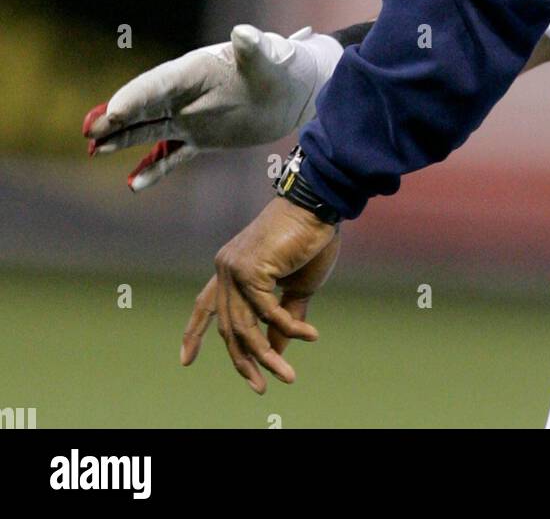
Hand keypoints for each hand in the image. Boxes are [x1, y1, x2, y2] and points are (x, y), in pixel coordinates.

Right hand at [82, 25, 341, 190]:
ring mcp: (190, 117)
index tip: (114, 110)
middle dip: (117, 117)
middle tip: (90, 131)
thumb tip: (244, 32)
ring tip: (94, 148)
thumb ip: (254, 48)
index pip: (160, 82)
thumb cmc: (281, 67)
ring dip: (122, 139)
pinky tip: (133, 185)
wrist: (295, 92)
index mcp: (196, 69)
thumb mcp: (269, 58)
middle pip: (145, 105)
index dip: (136, 95)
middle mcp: (186, 93)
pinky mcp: (201, 139)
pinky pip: (172, 156)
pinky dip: (153, 169)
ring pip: (149, 129)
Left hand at [181, 198, 338, 392]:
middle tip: (261, 387)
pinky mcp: (248, 269)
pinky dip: (288, 328)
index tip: (185, 361)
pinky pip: (266, 312)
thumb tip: (274, 352)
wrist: (318, 208)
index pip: (205, 305)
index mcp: (231, 268)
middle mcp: (225, 268)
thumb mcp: (296, 288)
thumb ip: (282, 319)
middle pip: (228, 327)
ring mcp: (233, 268)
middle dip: (244, 362)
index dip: (195, 333)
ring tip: (289, 375)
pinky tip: (309, 335)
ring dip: (267, 356)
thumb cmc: (309, 241)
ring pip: (244, 327)